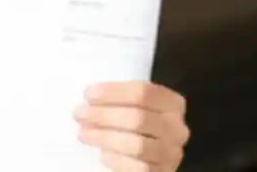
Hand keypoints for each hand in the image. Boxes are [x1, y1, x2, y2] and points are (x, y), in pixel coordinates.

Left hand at [74, 81, 188, 171]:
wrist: (146, 155)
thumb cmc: (133, 123)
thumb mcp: (132, 105)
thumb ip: (117, 99)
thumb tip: (88, 101)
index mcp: (172, 103)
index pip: (143, 92)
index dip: (113, 92)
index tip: (88, 94)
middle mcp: (177, 128)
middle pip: (138, 118)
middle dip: (103, 115)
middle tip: (79, 114)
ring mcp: (172, 154)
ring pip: (137, 145)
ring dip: (105, 138)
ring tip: (84, 133)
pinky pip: (139, 168)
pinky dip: (117, 160)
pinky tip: (102, 154)